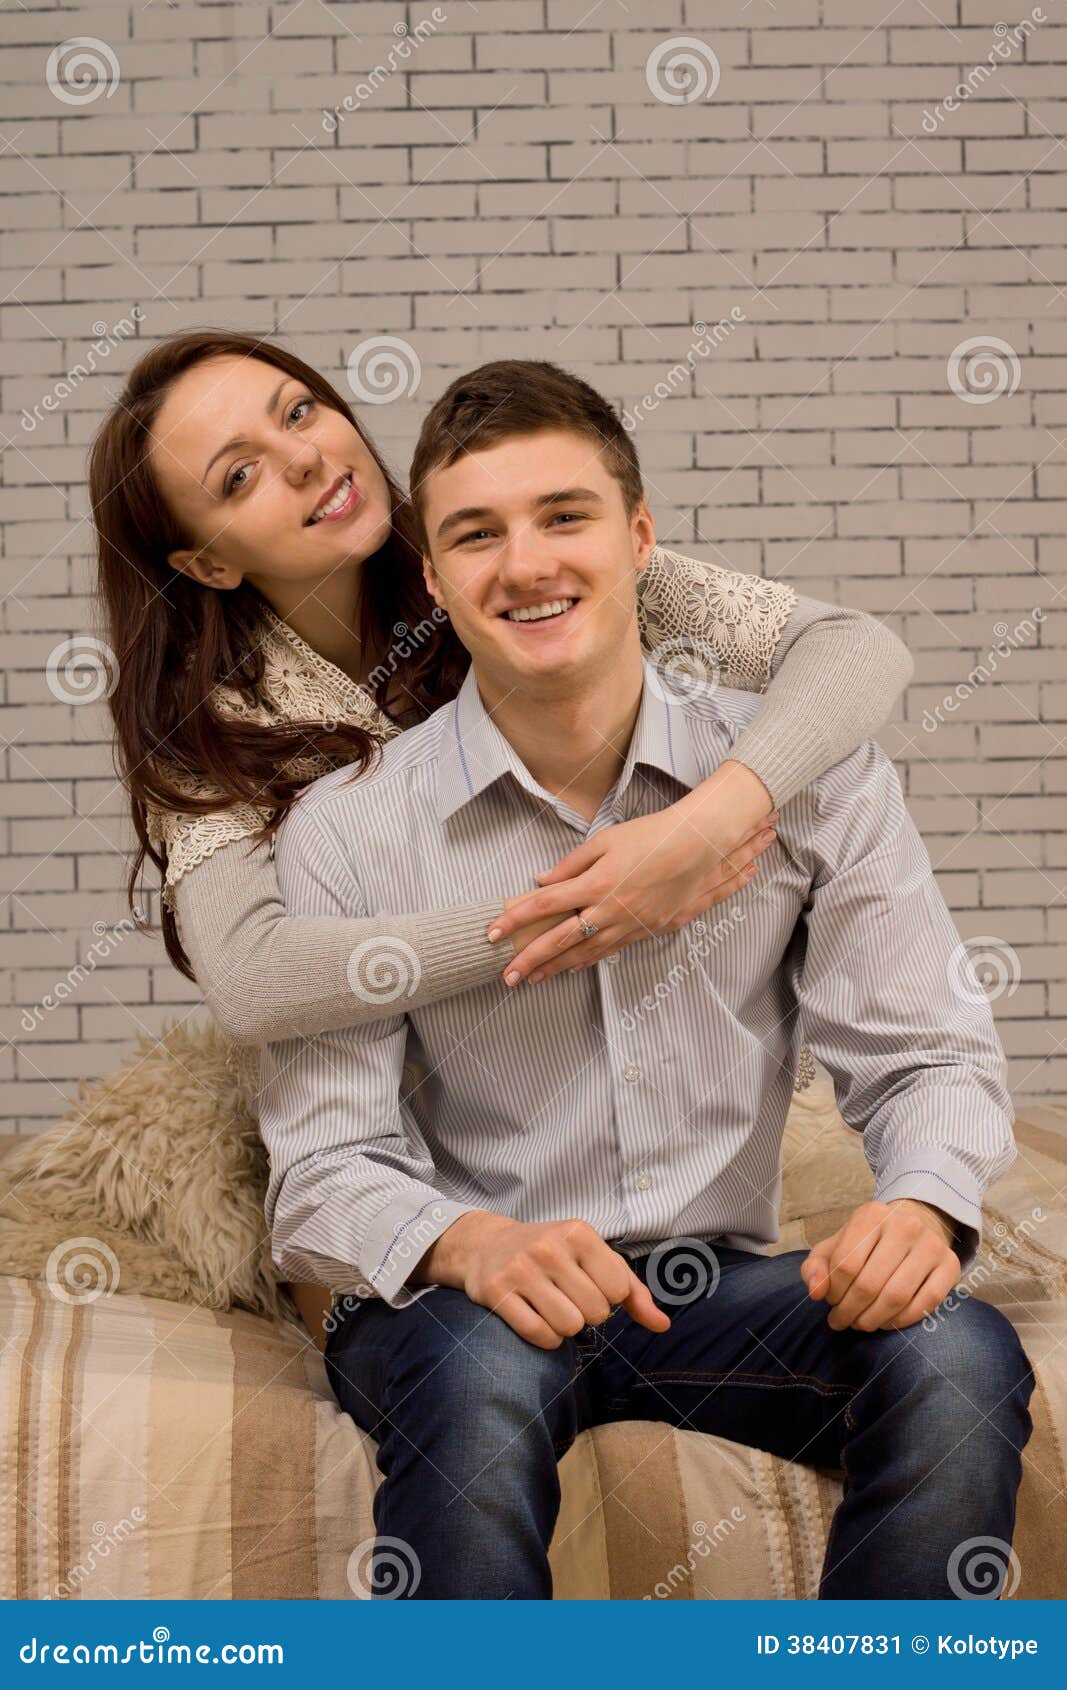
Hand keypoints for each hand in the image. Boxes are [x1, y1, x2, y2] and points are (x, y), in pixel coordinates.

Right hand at [420, 1211, 671, 1350]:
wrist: (487, 1245)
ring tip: (552, 1307)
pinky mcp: (497, 1292)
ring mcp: (520, 1269)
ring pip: (569, 1327)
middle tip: (568, 1297)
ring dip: (565, 1327)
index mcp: (578, 1233)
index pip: (618, 1289)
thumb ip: (632, 1291)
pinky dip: (546, 1338)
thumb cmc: (552, 1254)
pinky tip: (538, 1320)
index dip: (608, 1296)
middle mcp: (549, 1247)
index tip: (590, 1285)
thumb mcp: (593, 1258)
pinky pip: (539, 1335)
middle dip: (587, 1313)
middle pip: (595, 1312)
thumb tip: (663, 1326)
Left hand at [486, 760, 779, 985]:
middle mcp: (610, 909)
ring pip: (585, 953)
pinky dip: (587, 961)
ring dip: (556, 967)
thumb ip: (571, 864)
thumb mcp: (605, 841)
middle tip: (507, 976)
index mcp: (596, 883)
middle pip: (560, 940)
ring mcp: (629, 924)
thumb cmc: (651, 836)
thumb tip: (542, 882)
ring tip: (532, 978)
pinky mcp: (647, 931)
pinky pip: (610, 951)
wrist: (699, 847)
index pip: (545, 905)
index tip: (492, 933)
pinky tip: (570, 968)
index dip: (516, 920)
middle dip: (530, 960)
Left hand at [800, 1198, 961, 1332]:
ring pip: (897, 1296)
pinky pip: (926, 1304)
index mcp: (871, 1215)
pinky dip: (902, 1321)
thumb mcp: (836, 1246)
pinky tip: (887, 1323)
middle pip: (870, 1284)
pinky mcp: (951, 1265)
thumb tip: (816, 1292)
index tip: (830, 1303)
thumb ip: (816, 1266)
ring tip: (861, 1324)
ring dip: (873, 1319)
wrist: (913, 1227)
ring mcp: (931, 1245)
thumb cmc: (867, 1242)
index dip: (834, 1292)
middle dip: (850, 1311)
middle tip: (842, 1321)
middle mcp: (904, 1225)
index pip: (846, 1265)